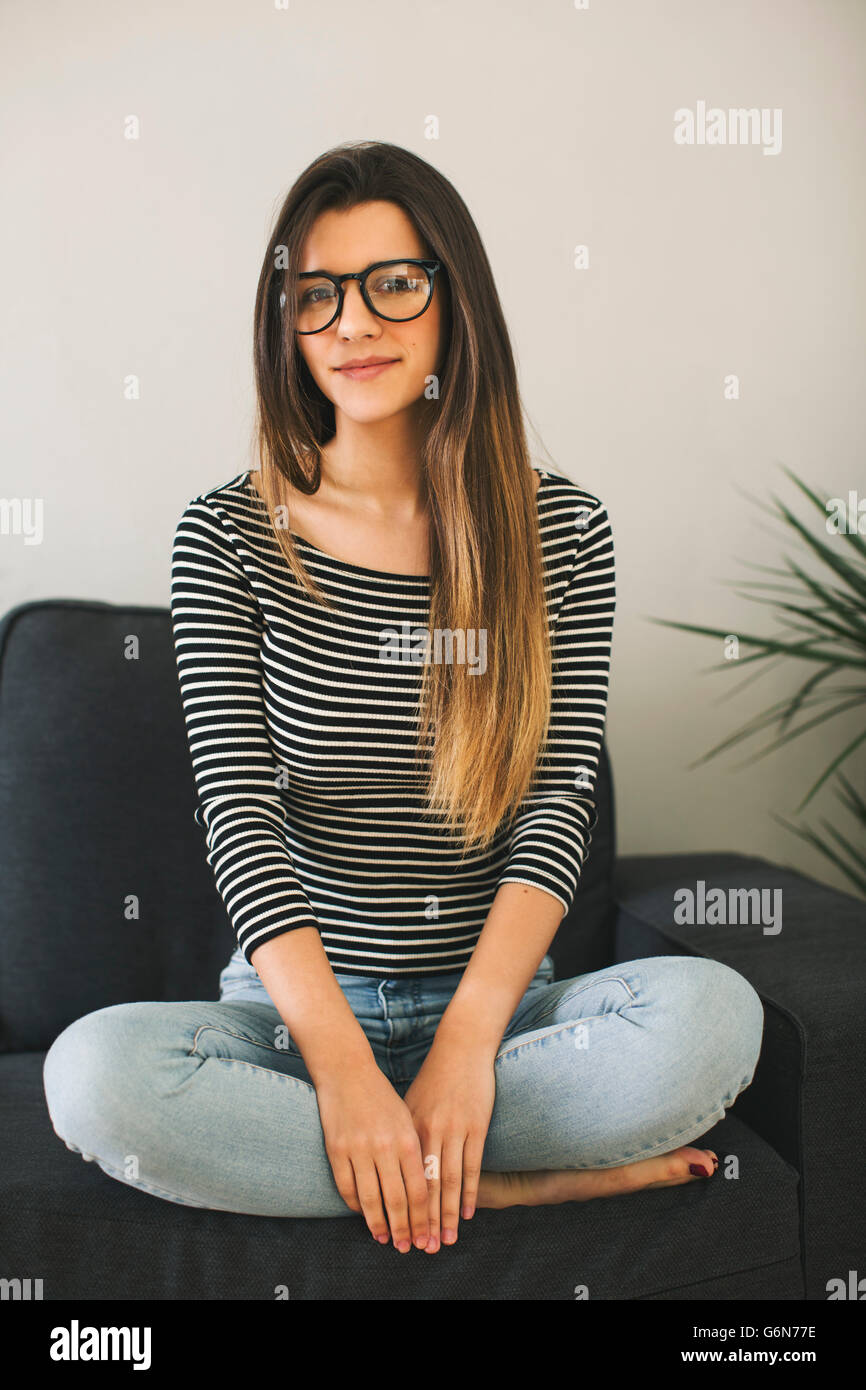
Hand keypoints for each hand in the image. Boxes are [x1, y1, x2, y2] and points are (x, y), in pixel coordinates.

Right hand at [315, 1064, 430, 1251]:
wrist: (347, 1071)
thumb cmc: (382, 1097)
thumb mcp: (407, 1119)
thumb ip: (415, 1153)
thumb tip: (423, 1191)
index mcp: (407, 1139)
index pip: (419, 1191)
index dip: (423, 1219)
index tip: (426, 1237)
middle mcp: (384, 1147)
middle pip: (397, 1200)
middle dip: (405, 1229)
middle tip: (408, 1248)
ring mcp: (358, 1149)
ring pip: (370, 1199)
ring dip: (379, 1224)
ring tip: (385, 1239)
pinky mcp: (336, 1149)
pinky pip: (346, 1187)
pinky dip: (355, 1205)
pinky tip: (363, 1214)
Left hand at [402, 1039, 495, 1251]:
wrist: (461, 1048)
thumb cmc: (434, 1078)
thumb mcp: (410, 1105)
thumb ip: (403, 1135)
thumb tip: (389, 1166)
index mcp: (408, 1128)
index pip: (402, 1177)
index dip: (400, 1208)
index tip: (397, 1233)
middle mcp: (428, 1132)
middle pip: (424, 1185)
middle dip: (422, 1220)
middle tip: (422, 1248)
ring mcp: (453, 1129)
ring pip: (448, 1181)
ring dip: (446, 1215)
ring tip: (445, 1240)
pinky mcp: (475, 1126)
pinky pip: (471, 1166)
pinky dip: (468, 1193)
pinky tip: (466, 1214)